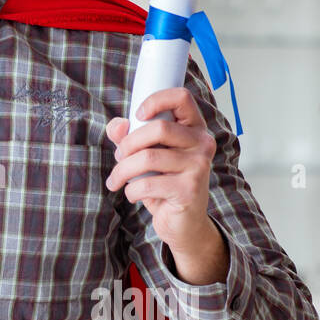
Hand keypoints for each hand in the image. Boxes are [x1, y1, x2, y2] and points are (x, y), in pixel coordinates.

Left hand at [104, 86, 222, 265]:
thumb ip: (128, 136)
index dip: (157, 100)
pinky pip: (148, 183)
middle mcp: (202, 143)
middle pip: (158, 128)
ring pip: (148, 157)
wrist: (183, 222)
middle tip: (119, 157)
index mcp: (194, 128)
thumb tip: (116, 125)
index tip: (137, 114)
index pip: (182, 97)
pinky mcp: (190, 189)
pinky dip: (131, 190)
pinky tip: (133, 194)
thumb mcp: (145, 156)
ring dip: (123, 170)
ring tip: (117, 179)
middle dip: (128, 144)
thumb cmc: (164, 183)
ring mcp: (199, 166)